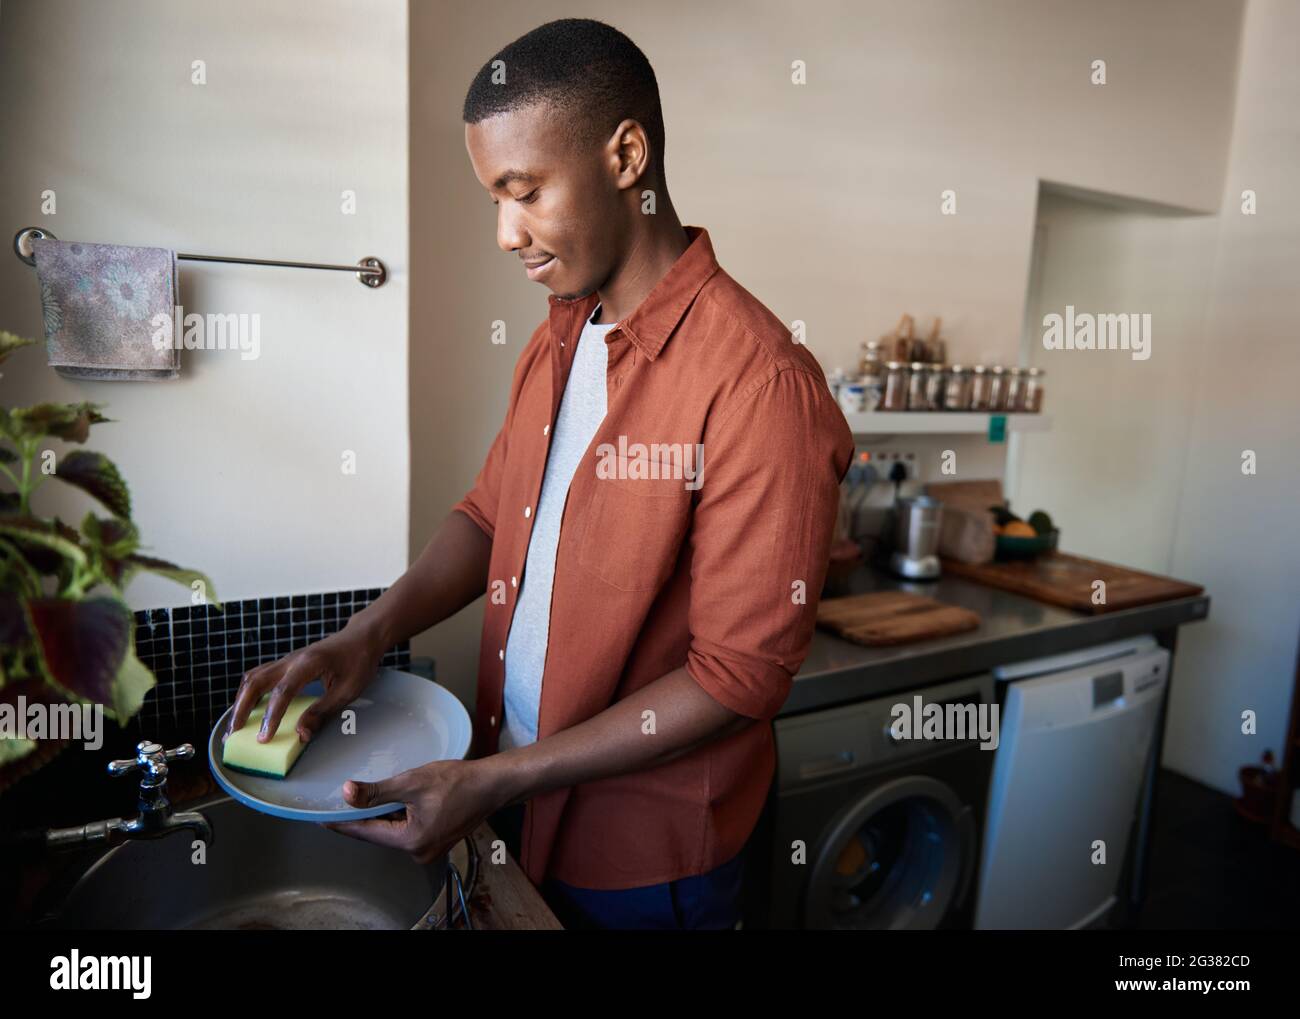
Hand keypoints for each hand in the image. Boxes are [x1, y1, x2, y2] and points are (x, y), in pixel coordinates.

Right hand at [224, 621, 383, 744]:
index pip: (282, 692)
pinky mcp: (287, 663)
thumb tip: (300, 734)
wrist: (361, 637)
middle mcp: (292, 659)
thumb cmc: (358, 662)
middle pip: (255, 682)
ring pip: (253, 677)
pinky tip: (248, 708)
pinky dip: (249, 692)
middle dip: (241, 709)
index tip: (263, 738)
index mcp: (308, 664)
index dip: (271, 717)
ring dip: (240, 700)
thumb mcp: (348, 691)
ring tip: (235, 725)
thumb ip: (323, 712)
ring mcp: (287, 659)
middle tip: (232, 734)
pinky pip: (260, 675)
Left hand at [321, 758, 508, 864]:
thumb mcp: (412, 783)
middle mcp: (419, 852)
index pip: (365, 833)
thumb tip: (347, 794)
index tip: (321, 817)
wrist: (492, 785)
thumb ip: (377, 791)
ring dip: (384, 814)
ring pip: (394, 830)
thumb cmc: (458, 782)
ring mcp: (429, 848)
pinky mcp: (437, 839)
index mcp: (410, 841)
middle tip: (344, 798)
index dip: (343, 822)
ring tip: (372, 794)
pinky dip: (399, 815)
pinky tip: (397, 799)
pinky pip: (409, 829)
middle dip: (364, 815)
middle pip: (380, 833)